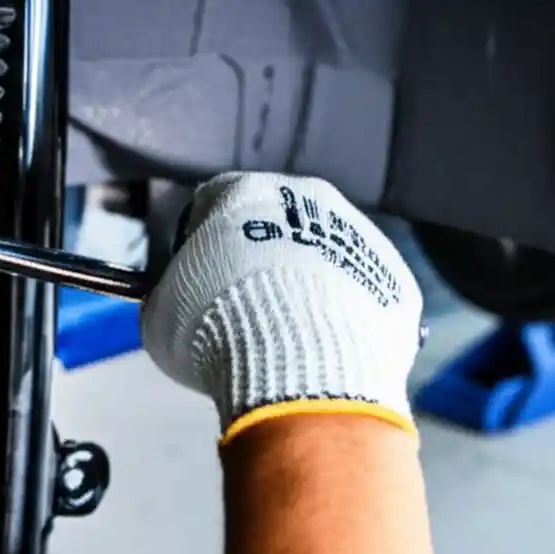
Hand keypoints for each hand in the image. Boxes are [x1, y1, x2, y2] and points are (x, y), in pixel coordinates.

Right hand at [140, 172, 422, 440]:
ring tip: (284, 342)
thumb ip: (168, 297)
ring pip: (325, 262)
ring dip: (306, 292)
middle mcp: (310, 200)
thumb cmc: (216, 327)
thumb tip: (172, 308)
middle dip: (260, 266)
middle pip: (278, 228)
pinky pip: (361, 298)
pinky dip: (343, 321)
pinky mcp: (395, 282)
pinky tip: (320, 353)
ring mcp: (361, 238)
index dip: (200, 249)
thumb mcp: (159, 313)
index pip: (214, 207)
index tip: (195, 285)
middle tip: (240, 315)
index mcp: (245, 192)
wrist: (295, 362)